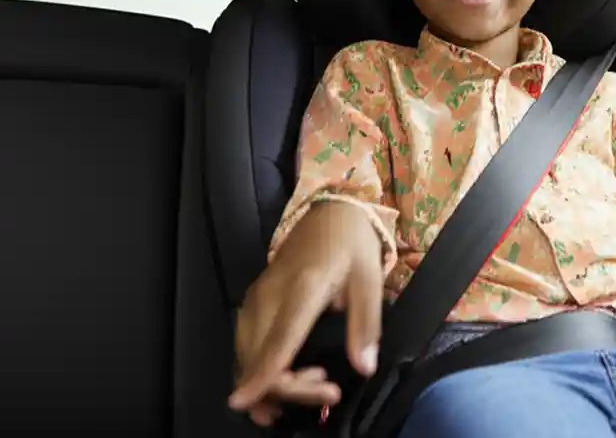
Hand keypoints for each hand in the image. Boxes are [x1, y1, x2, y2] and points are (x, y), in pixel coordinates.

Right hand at [228, 201, 385, 426]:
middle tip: (329, 392)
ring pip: (247, 355)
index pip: (278, 339)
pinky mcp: (251, 303)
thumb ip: (366, 324)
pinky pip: (246, 346)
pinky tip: (286, 380)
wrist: (329, 212)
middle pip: (259, 356)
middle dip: (287, 388)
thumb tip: (364, 367)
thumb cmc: (352, 244)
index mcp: (302, 288)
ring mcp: (255, 298)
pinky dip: (260, 370)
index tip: (245, 403)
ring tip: (317, 384)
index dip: (263, 375)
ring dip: (274, 382)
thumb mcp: (370, 279)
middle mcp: (269, 295)